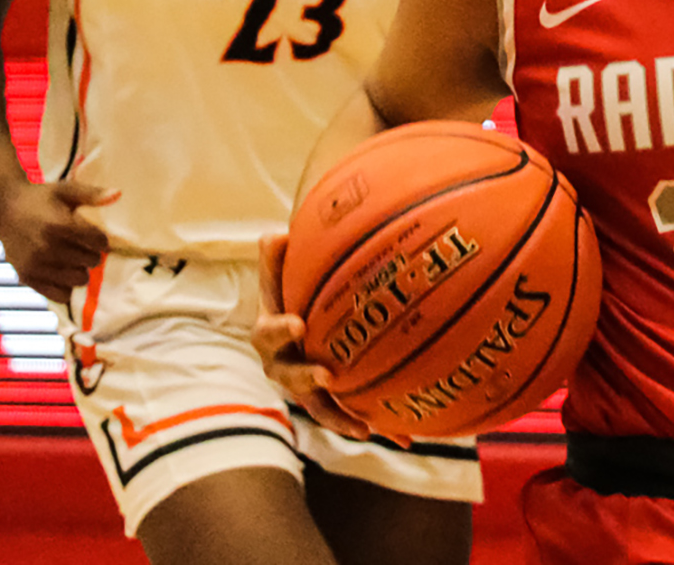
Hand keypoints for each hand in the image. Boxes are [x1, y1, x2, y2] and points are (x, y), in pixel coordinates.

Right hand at [0, 180, 116, 303]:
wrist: (3, 207)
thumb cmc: (40, 197)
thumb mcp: (66, 190)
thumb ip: (92, 194)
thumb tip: (118, 194)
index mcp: (59, 224)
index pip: (99, 242)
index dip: (101, 239)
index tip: (93, 235)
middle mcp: (47, 246)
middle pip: (92, 261)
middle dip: (91, 253)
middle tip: (81, 246)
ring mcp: (36, 264)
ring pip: (79, 280)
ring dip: (80, 270)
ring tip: (71, 259)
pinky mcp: (26, 277)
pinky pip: (60, 295)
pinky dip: (66, 287)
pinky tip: (61, 273)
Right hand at [252, 234, 371, 439]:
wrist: (296, 325)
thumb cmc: (291, 295)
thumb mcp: (283, 276)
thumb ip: (278, 259)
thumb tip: (276, 234)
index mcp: (271, 334)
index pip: (267, 333)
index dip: (279, 331)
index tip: (298, 324)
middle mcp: (284, 365)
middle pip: (289, 378)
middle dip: (307, 380)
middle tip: (327, 376)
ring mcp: (307, 388)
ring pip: (320, 408)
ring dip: (340, 419)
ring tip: (363, 428)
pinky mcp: (332, 403)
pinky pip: (352, 417)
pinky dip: (378, 429)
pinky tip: (406, 439)